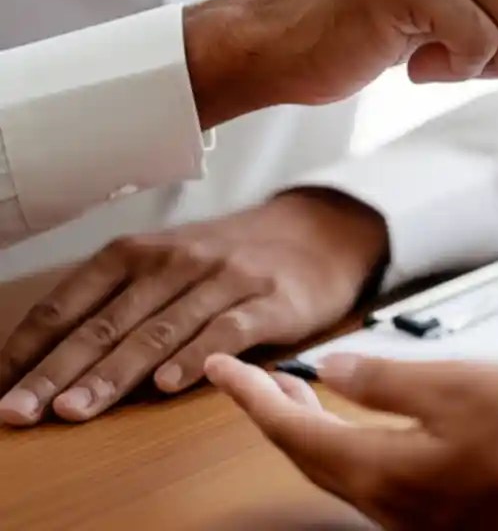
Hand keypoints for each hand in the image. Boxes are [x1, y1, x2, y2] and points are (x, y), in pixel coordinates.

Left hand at [0, 190, 386, 424]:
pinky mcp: (271, 301)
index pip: (72, 302)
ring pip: (160, 330)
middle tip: (24, 411)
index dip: (33, 346)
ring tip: (78, 409)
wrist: (321, 233)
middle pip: (108, 323)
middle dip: (59, 372)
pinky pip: (228, 331)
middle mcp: (178, 261)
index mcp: (141, 252)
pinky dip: (197, 358)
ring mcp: (225, 280)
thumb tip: (51, 358)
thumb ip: (120, 304)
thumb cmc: (234, 259)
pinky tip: (170, 385)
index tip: (1, 387)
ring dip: (114, 374)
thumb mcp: (171, 265)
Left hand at [206, 354, 497, 530]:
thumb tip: (336, 369)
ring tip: (303, 395)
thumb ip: (390, 379)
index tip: (221, 368)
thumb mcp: (462, 388)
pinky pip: (374, 479)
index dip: (250, 394)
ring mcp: (416, 514)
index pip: (290, 428)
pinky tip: (375, 427)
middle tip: (253, 380)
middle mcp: (388, 501)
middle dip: (275, 413)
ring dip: (312, 429)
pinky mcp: (444, 515)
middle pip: (309, 456)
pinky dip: (353, 445)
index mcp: (380, 467)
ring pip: (341, 469)